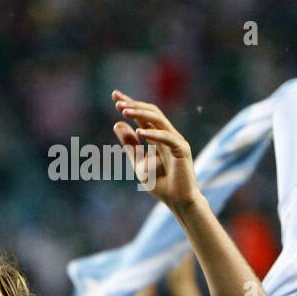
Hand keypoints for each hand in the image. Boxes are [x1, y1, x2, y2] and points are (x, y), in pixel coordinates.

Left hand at [112, 90, 199, 210]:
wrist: (177, 200)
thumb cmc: (160, 182)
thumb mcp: (138, 162)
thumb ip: (130, 144)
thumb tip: (117, 123)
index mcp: (157, 136)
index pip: (142, 115)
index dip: (130, 104)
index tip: (114, 94)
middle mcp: (167, 134)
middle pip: (151, 112)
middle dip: (134, 104)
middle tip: (117, 100)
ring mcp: (176, 141)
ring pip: (159, 120)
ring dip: (141, 114)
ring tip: (124, 111)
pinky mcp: (182, 150)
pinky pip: (167, 138)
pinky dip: (153, 134)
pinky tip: (139, 131)